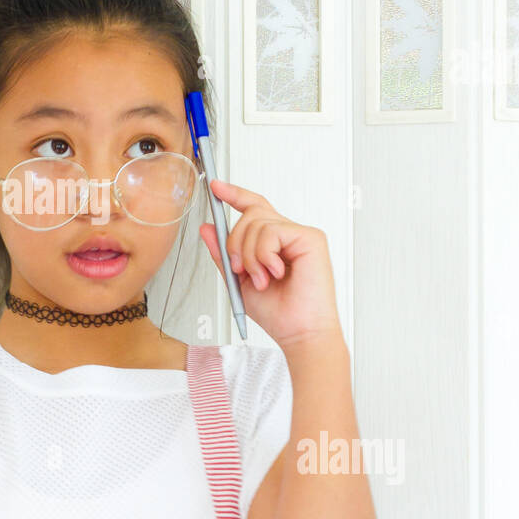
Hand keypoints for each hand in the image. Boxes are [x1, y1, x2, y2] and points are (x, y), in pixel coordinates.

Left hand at [197, 178, 341, 346]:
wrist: (298, 332)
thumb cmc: (276, 312)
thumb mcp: (237, 280)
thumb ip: (223, 254)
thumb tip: (207, 228)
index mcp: (273, 242)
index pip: (254, 207)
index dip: (234, 194)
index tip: (215, 187)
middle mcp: (288, 234)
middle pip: (251, 212)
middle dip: (235, 242)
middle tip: (240, 269)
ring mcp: (300, 234)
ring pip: (257, 222)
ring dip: (249, 256)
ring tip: (261, 279)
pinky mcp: (311, 237)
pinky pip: (272, 231)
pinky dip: (264, 255)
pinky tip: (275, 272)